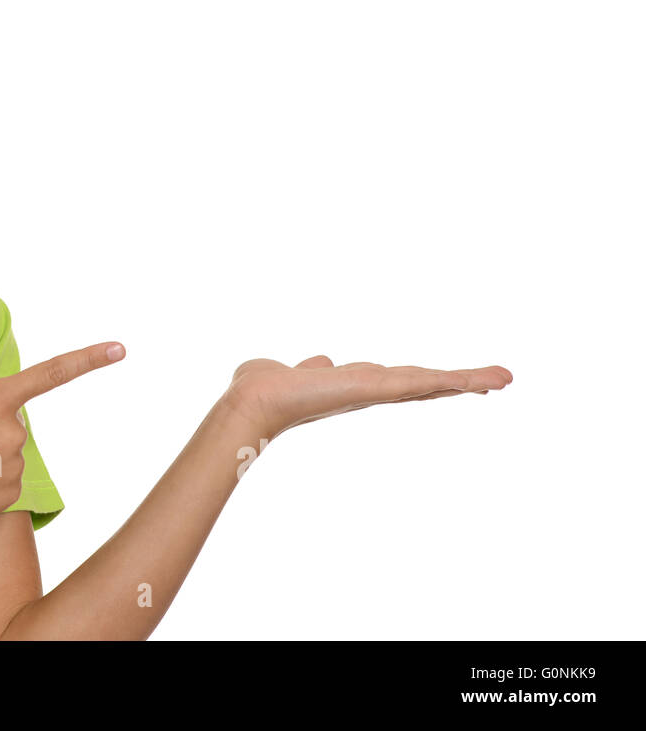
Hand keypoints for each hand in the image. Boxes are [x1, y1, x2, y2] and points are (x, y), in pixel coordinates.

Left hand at [219, 355, 513, 441]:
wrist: (256, 399)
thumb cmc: (266, 388)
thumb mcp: (297, 372)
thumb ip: (312, 368)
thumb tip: (320, 362)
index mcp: (355, 386)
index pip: (400, 382)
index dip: (428, 382)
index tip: (452, 381)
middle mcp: (370, 391)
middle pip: (423, 385)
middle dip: (458, 383)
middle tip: (497, 380)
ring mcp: (377, 391)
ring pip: (430, 384)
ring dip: (467, 380)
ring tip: (503, 378)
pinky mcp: (379, 388)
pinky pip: (423, 382)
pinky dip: (454, 380)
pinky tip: (482, 379)